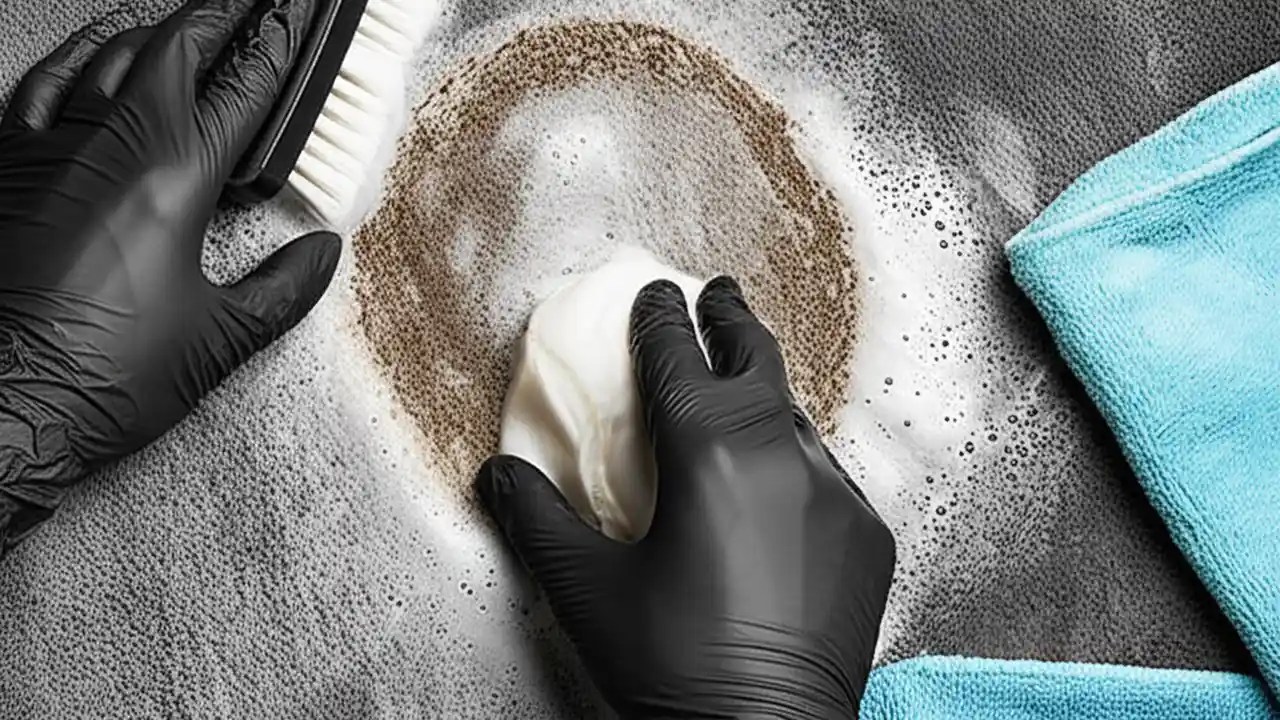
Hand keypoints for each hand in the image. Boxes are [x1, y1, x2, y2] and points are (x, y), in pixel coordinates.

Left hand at [0, 0, 338, 550]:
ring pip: (103, 56)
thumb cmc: (103, 379)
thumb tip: (321, 254)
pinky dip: (73, 60)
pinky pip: (38, 88)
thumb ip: (281, 289)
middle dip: (218, 19)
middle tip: (251, 6)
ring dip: (152, 31)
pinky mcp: (4, 171)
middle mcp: (108, 148)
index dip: (275, 48)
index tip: (297, 18)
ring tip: (183, 22)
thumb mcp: (217, 341)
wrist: (1, 409)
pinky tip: (88, 57)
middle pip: (170, 50)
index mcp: (172, 182)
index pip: (240, 93)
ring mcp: (48, 152)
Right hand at [477, 277, 895, 717]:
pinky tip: (779, 483)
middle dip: (731, 319)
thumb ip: (535, 519)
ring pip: (796, 416)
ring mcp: (835, 493)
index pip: (676, 358)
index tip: (655, 294)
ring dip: (765, 392)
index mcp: (706, 452)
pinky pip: (829, 475)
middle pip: (755, 359)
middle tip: (719, 293)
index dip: (659, 319)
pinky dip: (797, 462)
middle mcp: (779, 456)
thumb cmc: (671, 666)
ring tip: (745, 384)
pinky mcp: (867, 535)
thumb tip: (496, 476)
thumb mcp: (585, 590)